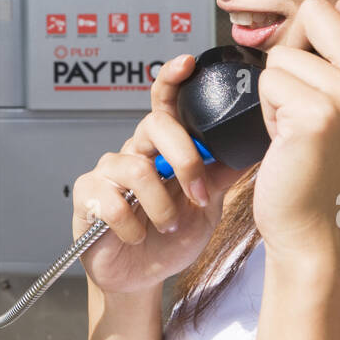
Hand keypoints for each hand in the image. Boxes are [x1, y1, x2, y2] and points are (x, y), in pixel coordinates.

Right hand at [72, 53, 248, 293]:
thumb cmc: (170, 238)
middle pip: (155, 126)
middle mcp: (134, 151)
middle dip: (184, 160)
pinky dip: (133, 225)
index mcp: (162, 146)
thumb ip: (220, 173)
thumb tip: (252, 144)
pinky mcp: (88, 197)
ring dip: (162, 206)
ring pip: (137, 169)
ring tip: (169, 227)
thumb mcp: (207, 204)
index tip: (188, 62)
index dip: (171, 78)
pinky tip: (138, 236)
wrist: (142, 277)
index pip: (165, 102)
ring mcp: (108, 172)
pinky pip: (112, 202)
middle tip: (198, 197)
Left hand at [252, 0, 339, 259]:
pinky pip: (269, 78)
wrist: (314, 224)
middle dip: (296, 45)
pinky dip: (266, 106)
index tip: (332, 33)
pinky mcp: (317, 115)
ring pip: (284, 51)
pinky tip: (285, 136)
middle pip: (319, 11)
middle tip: (304, 91)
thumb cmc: (325, 161)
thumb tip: (324, 10)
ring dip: (278, 86)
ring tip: (296, 123)